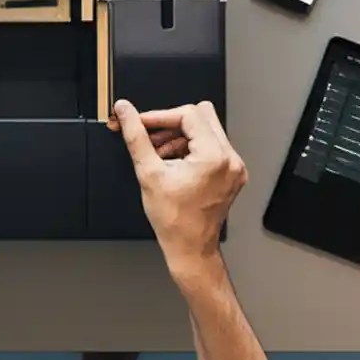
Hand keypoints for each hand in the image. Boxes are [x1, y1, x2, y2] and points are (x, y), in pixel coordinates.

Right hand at [113, 99, 246, 280]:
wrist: (190, 248)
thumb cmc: (174, 220)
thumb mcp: (148, 173)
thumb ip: (136, 135)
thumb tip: (125, 111)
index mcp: (214, 157)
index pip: (188, 114)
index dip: (160, 116)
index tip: (141, 122)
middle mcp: (230, 159)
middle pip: (201, 116)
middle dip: (171, 124)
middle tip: (151, 138)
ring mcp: (234, 166)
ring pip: (206, 130)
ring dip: (180, 137)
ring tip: (160, 155)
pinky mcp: (232, 173)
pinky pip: (212, 146)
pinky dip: (191, 148)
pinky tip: (174, 163)